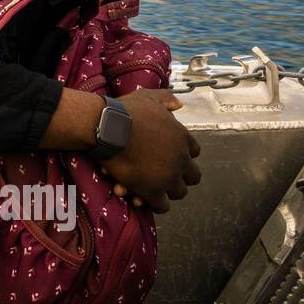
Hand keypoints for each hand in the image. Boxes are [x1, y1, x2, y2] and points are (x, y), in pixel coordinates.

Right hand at [102, 88, 200, 212]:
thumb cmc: (127, 111)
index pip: (194, 152)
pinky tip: (142, 199)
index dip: (182, 155)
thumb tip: (179, 105)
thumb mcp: (149, 98)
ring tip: (153, 189)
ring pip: (179, 193)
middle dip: (180, 177)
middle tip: (164, 176)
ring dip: (167, 192)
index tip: (169, 156)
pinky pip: (162, 206)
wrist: (109, 128)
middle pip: (192, 176)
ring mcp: (168, 176)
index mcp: (182, 138)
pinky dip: (155, 205)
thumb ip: (166, 99)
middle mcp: (181, 159)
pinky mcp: (153, 190)